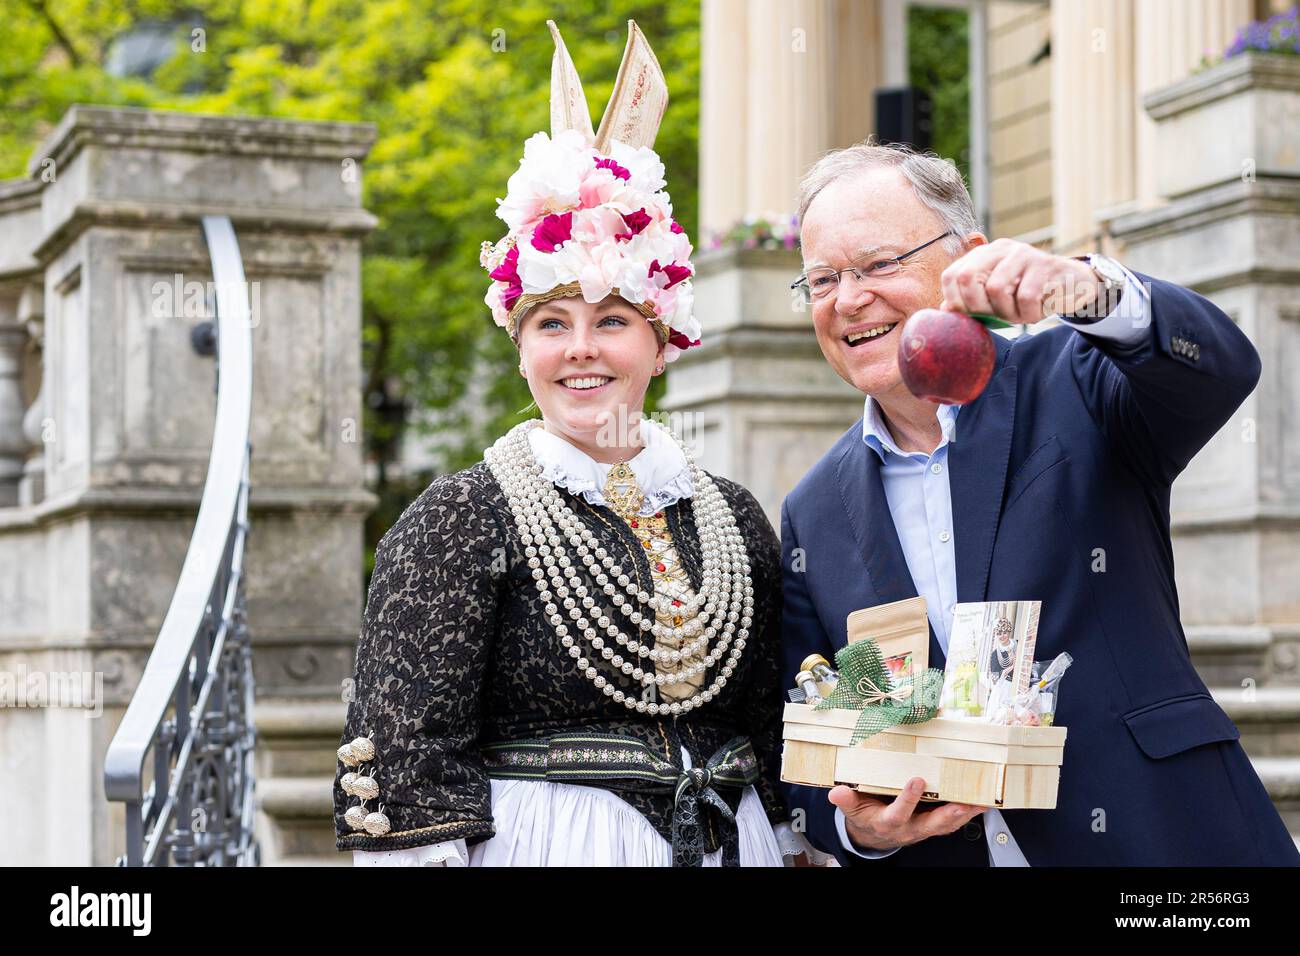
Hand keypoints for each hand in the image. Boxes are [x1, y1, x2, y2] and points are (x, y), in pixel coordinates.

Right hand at [829, 777, 985, 851]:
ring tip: (979, 802)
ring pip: (945, 825)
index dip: (907, 799)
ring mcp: (922, 829)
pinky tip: (979, 804)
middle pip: (930, 825)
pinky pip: (951, 822)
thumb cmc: (865, 817)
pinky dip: (966, 813)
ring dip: (963, 815)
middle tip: (962, 803)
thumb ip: (846, 800)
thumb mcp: (851, 810)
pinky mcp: (932, 825)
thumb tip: (836, 793)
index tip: (916, 780)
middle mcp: (907, 828)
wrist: (872, 835)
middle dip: (947, 815)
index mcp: (887, 822)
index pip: (897, 813)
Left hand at [938, 238, 1100, 323]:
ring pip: (997, 289)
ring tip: (1020, 315)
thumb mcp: (996, 297)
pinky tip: (1037, 312)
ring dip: (1008, 312)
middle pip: (968, 278)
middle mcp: (1001, 249)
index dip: (955, 300)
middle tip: (996, 317)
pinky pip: (1026, 297)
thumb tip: (944, 310)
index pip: (952, 275)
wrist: (1072, 284)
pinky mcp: (1046, 265)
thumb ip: (971, 301)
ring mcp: (1024, 254)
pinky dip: (1029, 313)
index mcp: (984, 255)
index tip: (970, 315)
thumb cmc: (1027, 293)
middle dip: (978, 307)